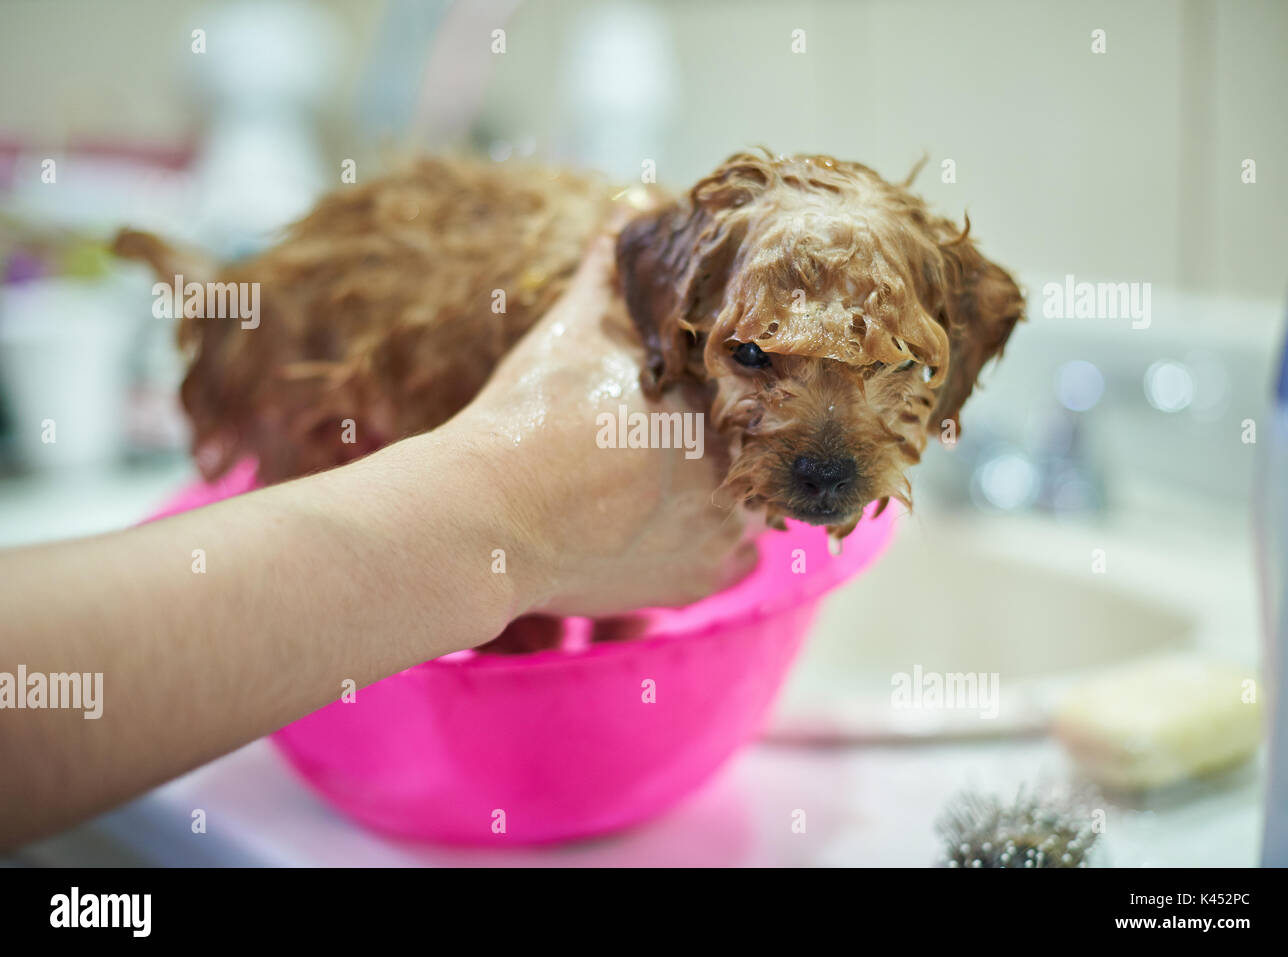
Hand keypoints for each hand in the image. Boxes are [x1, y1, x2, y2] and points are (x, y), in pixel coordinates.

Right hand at [448, 219, 758, 616]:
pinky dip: (711, 545)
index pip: (767, 385)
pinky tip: (670, 525)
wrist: (486, 520)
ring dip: (728, 491)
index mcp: (721, 397)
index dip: (745, 384)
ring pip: (755, 504)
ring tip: (675, 480)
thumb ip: (608, 272)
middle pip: (764, 445)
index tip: (713, 385)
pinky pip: (733, 562)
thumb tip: (631, 205)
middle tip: (687, 434)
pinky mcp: (701, 581)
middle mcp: (741, 464)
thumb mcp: (572, 331)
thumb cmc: (529, 418)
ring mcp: (725, 530)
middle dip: (737, 436)